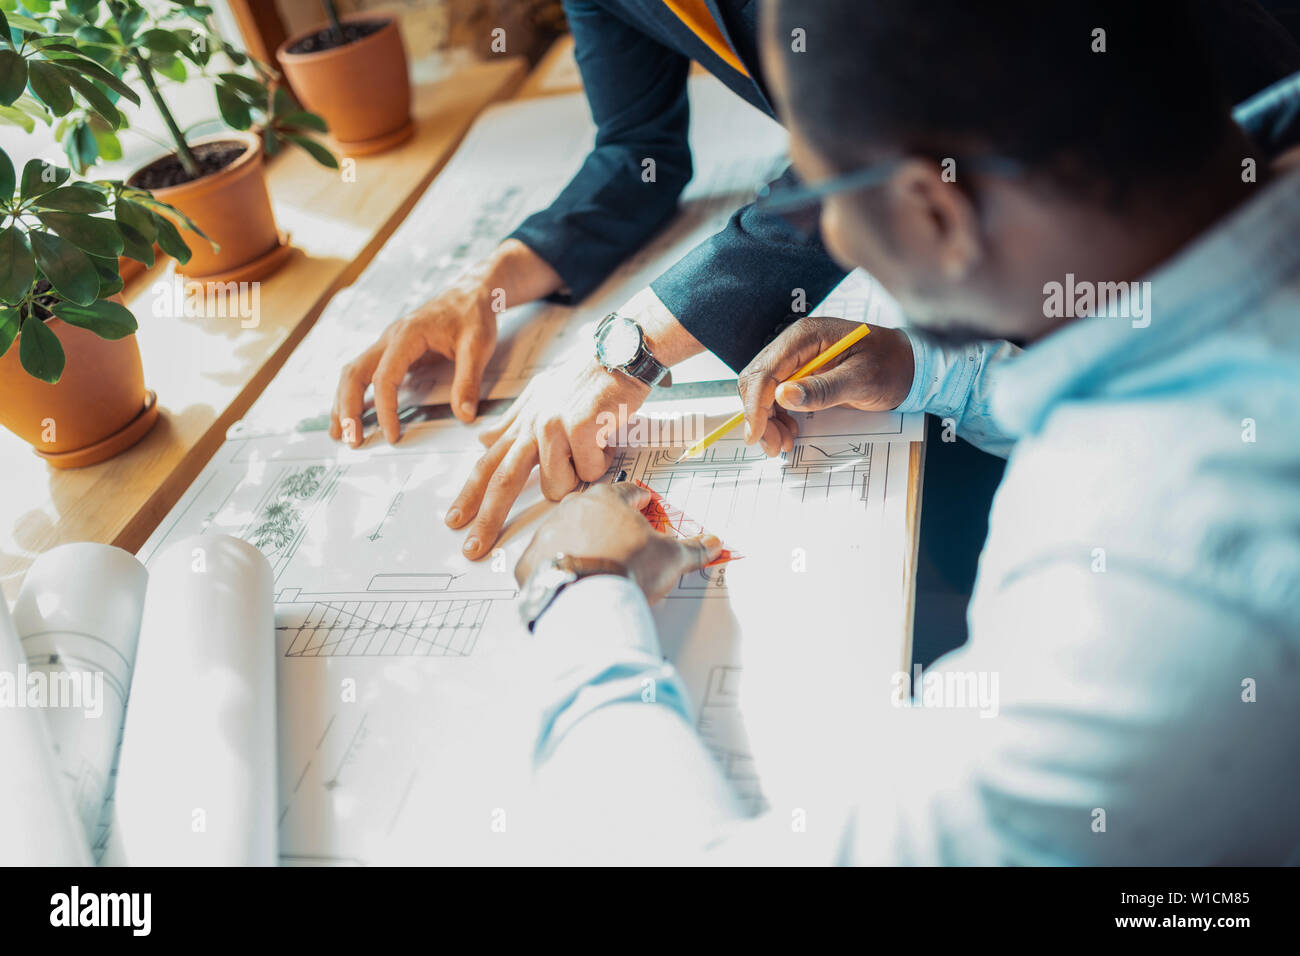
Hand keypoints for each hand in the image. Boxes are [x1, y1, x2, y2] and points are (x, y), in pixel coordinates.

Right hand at [329, 239, 560, 444]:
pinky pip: (364, 372)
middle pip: (354, 373)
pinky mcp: (392, 351)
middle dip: (347, 407)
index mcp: (407, 334)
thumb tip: (464, 415)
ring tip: (339, 433)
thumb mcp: (477, 346)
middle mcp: (390, 338)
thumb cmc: (473, 315)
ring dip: (343, 402)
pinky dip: (353, 394)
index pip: (384, 376)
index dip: (385, 408)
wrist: (471, 292)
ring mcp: (387, 344)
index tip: (391, 434)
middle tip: (349, 439)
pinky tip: (352, 414)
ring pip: (353, 372)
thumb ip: (468, 380)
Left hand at [446, 355, 649, 559]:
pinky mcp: (581, 426)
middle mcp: (532, 427)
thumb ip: (511, 422)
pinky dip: (600, 464)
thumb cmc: (584, 380)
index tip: (454, 521)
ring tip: (588, 453)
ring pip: (555, 485)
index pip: (487, 465)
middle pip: (503, 481)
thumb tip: (482, 438)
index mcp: (521, 425)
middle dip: (486, 519)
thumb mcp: (540, 396)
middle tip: (473, 548)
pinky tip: (604, 441)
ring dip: (576, 478)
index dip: (468, 495)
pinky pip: (589, 471)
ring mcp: (555, 425)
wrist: (618, 355)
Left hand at [515, 482, 722, 602]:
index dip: (639, 498)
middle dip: (606, 519)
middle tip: (619, 534)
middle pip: (592, 508)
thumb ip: (693, 548)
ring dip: (577, 542)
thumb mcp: (670, 557)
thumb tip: (714, 543)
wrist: (586, 598)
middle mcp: (572, 510)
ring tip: (593, 560)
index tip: (645, 502)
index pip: (627, 490)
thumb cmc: (627, 569)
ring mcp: (548, 535)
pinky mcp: (530, 563)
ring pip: (564, 532)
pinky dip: (554, 568)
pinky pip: (542, 561)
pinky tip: (568, 580)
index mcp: (606, 500)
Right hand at [736, 317, 914, 456]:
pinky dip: (777, 418)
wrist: (906, 365)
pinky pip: (776, 397)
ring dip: (767, 420)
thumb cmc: (889, 365)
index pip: (766, 371)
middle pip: (757, 381)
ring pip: (762, 392)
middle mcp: (795, 346)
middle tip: (772, 445)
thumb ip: (823, 388)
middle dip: (759, 416)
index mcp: (806, 337)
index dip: (755, 405)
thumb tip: (784, 395)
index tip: (756, 433)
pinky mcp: (800, 375)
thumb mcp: (861, 379)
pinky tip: (790, 431)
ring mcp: (796, 360)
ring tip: (783, 442)